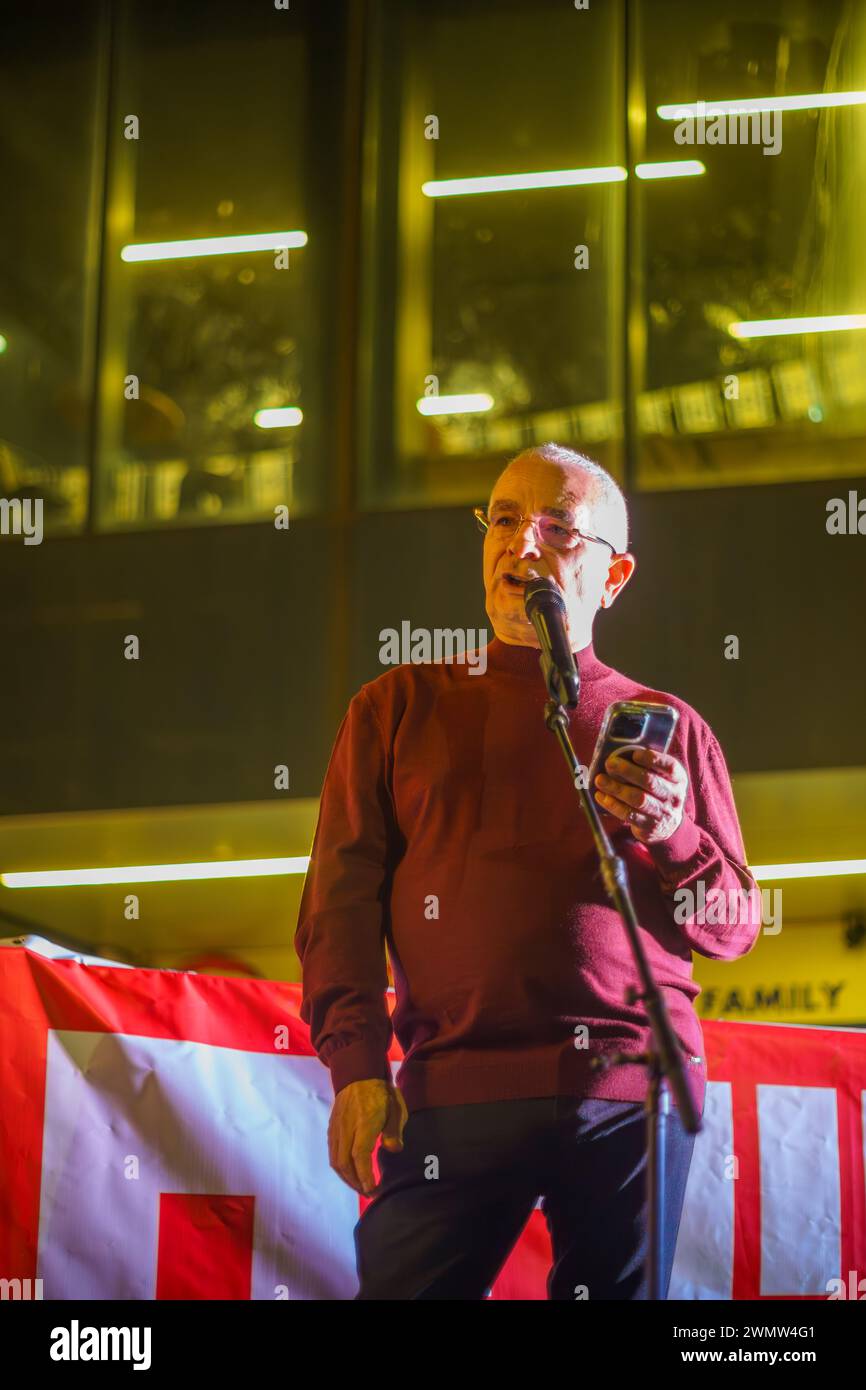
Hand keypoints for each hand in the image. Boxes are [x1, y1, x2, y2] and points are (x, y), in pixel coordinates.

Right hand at [328, 1078, 407, 1194]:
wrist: (357, 1076)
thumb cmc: (380, 1093)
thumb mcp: (395, 1107)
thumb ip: (394, 1130)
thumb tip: (394, 1149)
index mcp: (363, 1123)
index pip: (359, 1155)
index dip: (364, 1175)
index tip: (372, 1189)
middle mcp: (346, 1128)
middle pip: (344, 1163)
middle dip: (356, 1183)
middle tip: (370, 1193)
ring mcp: (336, 1129)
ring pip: (335, 1161)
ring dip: (347, 1178)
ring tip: (361, 1187)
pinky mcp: (332, 1130)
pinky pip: (332, 1153)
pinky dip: (340, 1167)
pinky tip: (350, 1172)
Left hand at [593, 746, 687, 844]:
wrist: (668, 825)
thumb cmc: (657, 793)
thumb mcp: (661, 778)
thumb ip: (646, 767)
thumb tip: (617, 754)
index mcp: (678, 779)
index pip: (670, 766)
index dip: (653, 759)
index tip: (635, 754)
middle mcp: (673, 795)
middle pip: (650, 782)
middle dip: (628, 771)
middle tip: (610, 763)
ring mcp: (662, 812)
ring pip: (638, 799)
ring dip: (616, 788)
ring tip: (600, 780)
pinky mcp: (649, 826)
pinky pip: (629, 814)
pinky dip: (613, 804)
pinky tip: (601, 796)